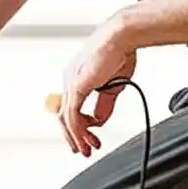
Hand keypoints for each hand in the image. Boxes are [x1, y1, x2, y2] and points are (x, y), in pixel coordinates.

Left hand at [60, 19, 136, 156]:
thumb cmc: (119, 53)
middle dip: (75, 136)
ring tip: (87, 150)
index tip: (92, 139)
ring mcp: (71, 83)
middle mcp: (69, 80)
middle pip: (64, 116)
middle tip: (84, 151)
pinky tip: (87, 139)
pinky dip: (79, 130)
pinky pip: (73, 114)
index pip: (71, 108)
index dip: (81, 127)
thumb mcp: (112, 87)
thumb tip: (99, 120)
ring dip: (77, 137)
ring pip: (66, 118)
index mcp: (76, 78)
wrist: (122, 37)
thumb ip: (105, 105)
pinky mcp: (76, 86)